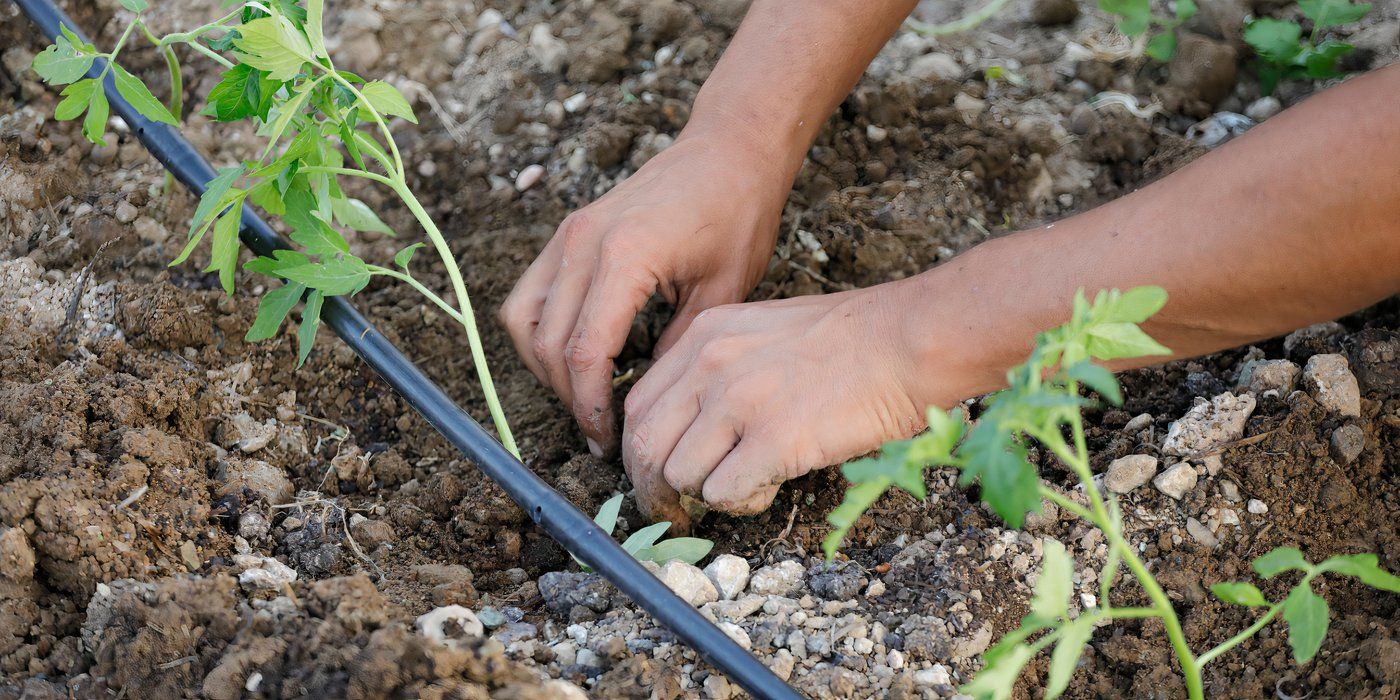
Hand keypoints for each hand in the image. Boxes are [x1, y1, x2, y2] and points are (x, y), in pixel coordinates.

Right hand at [499, 132, 788, 461]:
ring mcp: (567, 235)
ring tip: (585, 395)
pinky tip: (577, 354)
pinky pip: (528, 294)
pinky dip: (540, 333)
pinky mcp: (566, 233)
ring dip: (545, 367)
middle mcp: (583, 243)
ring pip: (522, 321)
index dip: (590, 405)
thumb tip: (648, 400)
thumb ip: (680, 347)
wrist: (727, 151)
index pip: (585, 351)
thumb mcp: (725, 290)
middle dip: (569, 396)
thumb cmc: (738, 214)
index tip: (608, 438)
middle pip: (547, 343)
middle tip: (601, 430)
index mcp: (625, 256)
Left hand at [621, 284, 937, 528]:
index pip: (638, 405)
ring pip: (678, 474)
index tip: (655, 476)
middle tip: (673, 512)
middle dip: (653, 490)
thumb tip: (690, 426)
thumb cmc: (850, 340)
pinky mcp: (775, 439)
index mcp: (704, 336)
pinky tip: (768, 489)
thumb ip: (717, 368)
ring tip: (743, 489)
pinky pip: (723, 493)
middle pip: (645, 445)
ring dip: (703, 496)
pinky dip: (739, 504)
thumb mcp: (761, 330)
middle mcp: (711, 365)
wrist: (906, 341)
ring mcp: (740, 401)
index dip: (639, 453)